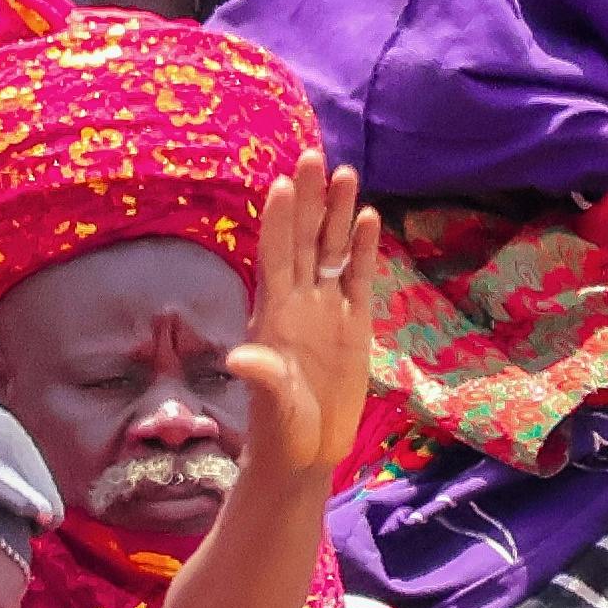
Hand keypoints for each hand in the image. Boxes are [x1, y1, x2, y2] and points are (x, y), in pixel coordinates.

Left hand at [225, 152, 378, 487]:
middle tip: (313, 155)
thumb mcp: (272, 403)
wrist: (307, 452)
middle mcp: (298, 301)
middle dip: (308, 199)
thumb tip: (240, 357)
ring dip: (336, 213)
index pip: (275, 256)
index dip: (279, 222)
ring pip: (331, 250)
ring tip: (344, 172)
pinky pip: (358, 278)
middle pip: (303, 239)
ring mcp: (327, 309)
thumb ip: (263, 377)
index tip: (280, 183)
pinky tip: (367, 218)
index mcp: (273, 313)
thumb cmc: (280, 428)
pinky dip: (362, 249)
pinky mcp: (354, 324)